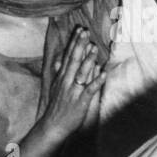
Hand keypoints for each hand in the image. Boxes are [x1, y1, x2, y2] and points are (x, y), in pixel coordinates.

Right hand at [38, 26, 105, 140]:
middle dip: (80, 45)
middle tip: (85, 32)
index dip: (74, 43)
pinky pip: (89, 89)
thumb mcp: (55, 87)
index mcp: (62, 77)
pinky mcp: (80, 101)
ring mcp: (73, 91)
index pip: (68, 56)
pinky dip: (96, 81)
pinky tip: (103, 73)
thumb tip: (59, 60)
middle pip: (73, 60)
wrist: (52, 126)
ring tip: (94, 47)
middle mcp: (67, 81)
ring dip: (88, 60)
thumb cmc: (56, 107)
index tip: (79, 30)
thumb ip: (59, 72)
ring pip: (81, 72)